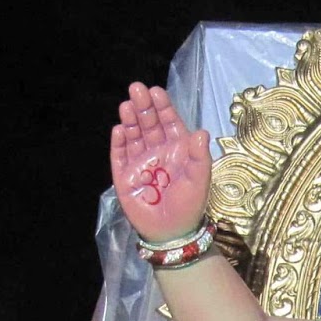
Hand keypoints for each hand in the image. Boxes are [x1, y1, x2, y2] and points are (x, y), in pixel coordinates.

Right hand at [109, 82, 213, 242]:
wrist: (172, 232)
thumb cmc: (189, 205)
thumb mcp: (200, 179)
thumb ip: (200, 156)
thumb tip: (201, 132)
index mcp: (177, 150)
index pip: (169, 123)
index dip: (163, 107)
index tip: (157, 91)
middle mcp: (157, 152)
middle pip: (149, 124)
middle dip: (143, 107)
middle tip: (137, 88)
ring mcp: (139, 163)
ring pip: (134, 136)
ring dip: (130, 120)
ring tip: (127, 105)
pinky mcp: (124, 176)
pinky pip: (120, 155)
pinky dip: (119, 142)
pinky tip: (119, 129)